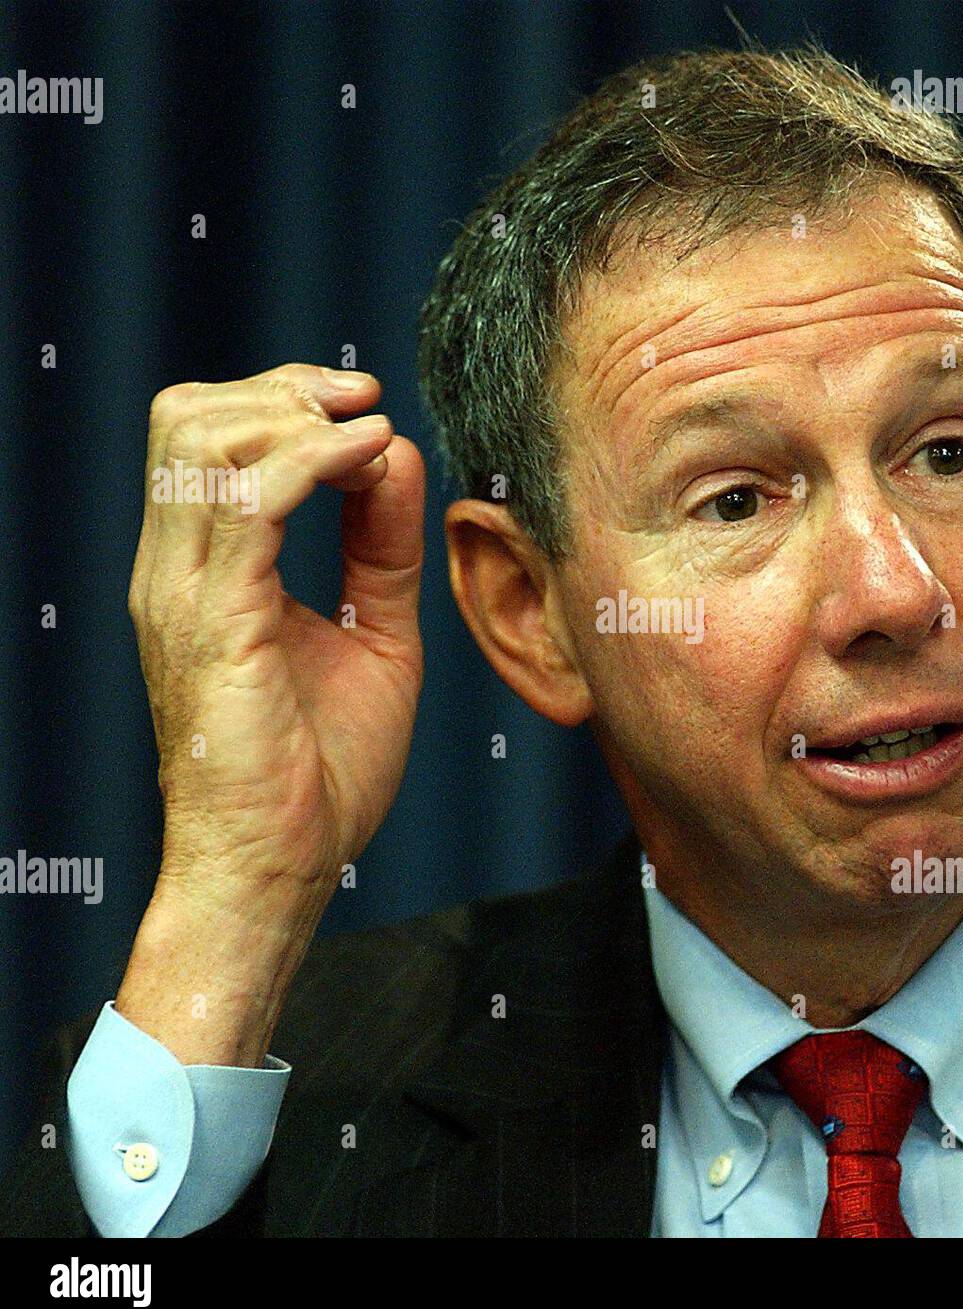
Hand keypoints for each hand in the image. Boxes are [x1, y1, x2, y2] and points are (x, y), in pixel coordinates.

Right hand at [118, 363, 424, 1062]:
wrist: (282, 869)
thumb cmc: (320, 771)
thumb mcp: (374, 634)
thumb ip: (381, 547)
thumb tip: (392, 455)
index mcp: (203, 574)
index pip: (206, 438)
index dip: (285, 400)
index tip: (364, 408)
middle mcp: (175, 573)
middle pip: (191, 416)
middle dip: (284, 388)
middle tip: (361, 402)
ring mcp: (183, 595)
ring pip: (205, 440)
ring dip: (298, 417)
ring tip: (368, 436)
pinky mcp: (212, 624)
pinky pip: (247, 502)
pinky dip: (312, 462)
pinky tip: (367, 463)